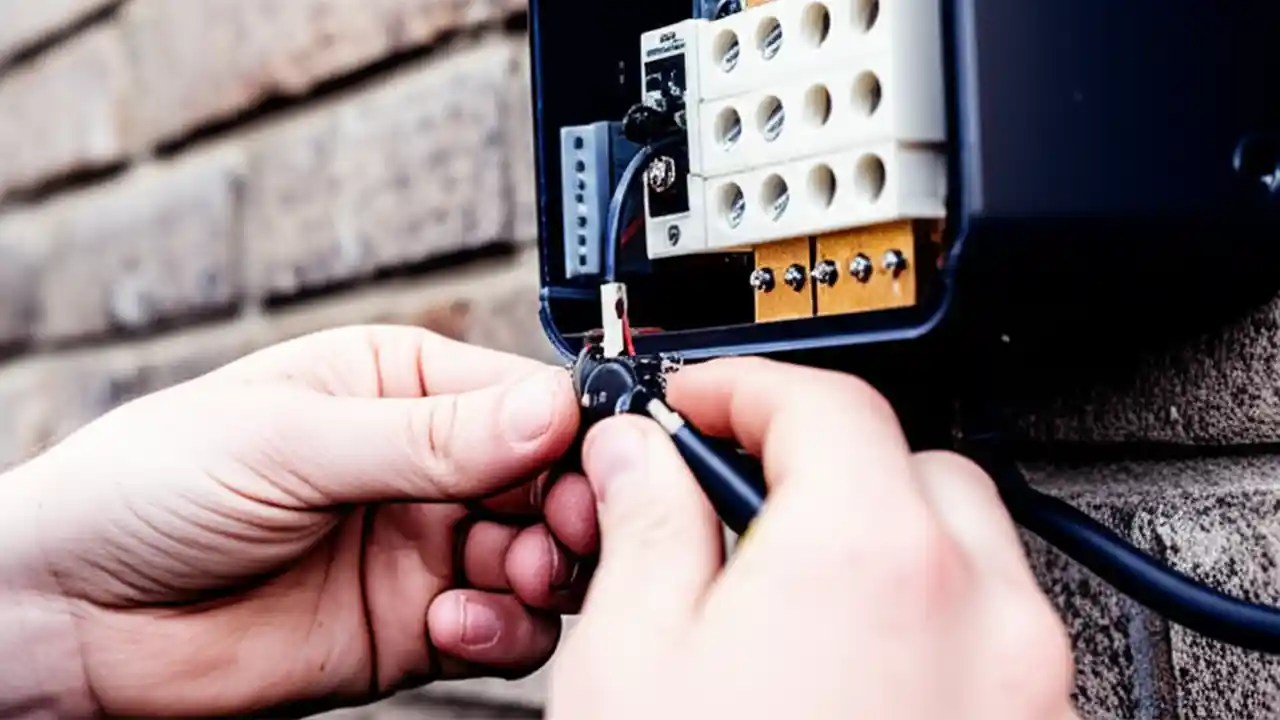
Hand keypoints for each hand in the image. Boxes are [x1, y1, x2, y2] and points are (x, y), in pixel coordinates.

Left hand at [0, 326, 596, 717]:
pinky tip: (456, 623)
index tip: (599, 460)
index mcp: (397, 387)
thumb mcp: (289, 441)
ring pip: (536, 559)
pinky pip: (497, 630)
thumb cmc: (146, 487)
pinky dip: (502, 632)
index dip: (568, 430)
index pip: (519, 399)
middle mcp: (420, 467)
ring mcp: (418, 550)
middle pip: (544, 481)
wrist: (68, 618)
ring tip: (516, 576)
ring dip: (546, 572)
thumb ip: (426, 438)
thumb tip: (546, 410)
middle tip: (568, 529)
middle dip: (570, 506)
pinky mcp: (409, 629)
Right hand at [551, 358, 1076, 718]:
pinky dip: (917, 614)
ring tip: (779, 593)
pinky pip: (985, 633)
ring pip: (959, 547)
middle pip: (906, 464)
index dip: (742, 386)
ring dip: (874, 536)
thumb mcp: (632, 658)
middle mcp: (976, 608)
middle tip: (731, 497)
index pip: (822, 399)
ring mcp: (1019, 682)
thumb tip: (636, 457)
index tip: (696, 403)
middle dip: (815, 461)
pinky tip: (836, 670)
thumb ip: (645, 524)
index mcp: (870, 554)